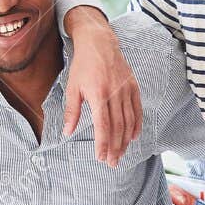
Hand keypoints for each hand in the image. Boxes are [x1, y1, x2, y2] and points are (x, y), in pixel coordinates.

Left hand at [61, 10, 142, 165]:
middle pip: (118, 127)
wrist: (99, 42)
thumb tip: (67, 133)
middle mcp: (115, 94)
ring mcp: (126, 90)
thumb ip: (71, 111)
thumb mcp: (72, 87)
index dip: (103, 144)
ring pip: (129, 121)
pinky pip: (137, 110)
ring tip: (121, 154)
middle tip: (112, 162)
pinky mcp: (133, 86)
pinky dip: (136, 125)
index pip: (103, 126)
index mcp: (98, 95)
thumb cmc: (82, 65)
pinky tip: (133, 137)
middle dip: (115, 147)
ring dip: (125, 141)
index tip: (101, 157)